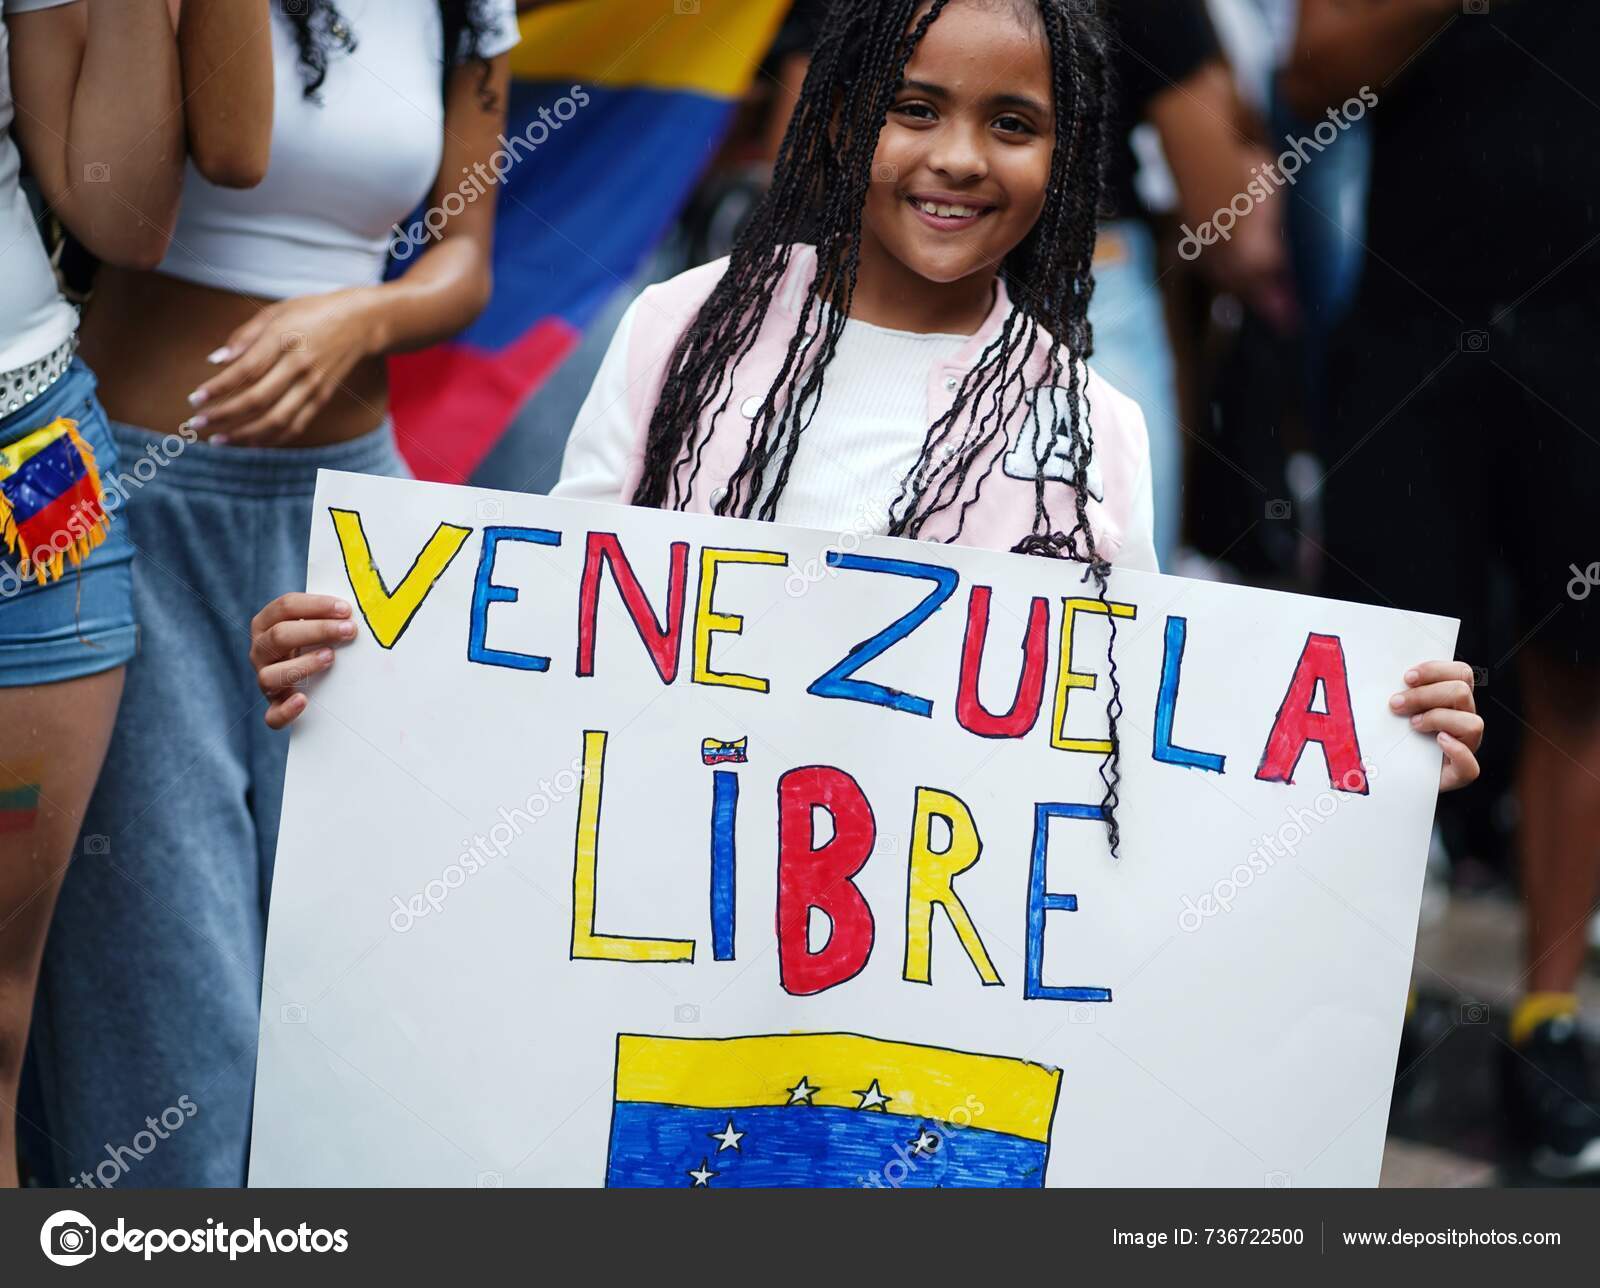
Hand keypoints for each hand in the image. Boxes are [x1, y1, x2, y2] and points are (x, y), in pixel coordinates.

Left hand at [186, 289, 384, 445]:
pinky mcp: (322, 399)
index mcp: (285, 339)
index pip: (246, 370)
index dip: (218, 388)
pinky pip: (295, 426)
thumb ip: (244, 337)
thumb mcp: (275, 312)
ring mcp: (313, 386)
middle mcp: (300, 366)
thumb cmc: (311, 312)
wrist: (359, 323)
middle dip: (224, 415)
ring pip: (276, 420)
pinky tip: (249, 442)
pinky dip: (271, 438)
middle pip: (258, 400)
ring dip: (244, 435)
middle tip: (197, 423)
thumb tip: (215, 360)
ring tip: (218, 440)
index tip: (194, 399)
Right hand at [250, 593, 355, 728]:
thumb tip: (357, 608)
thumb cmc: (314, 643)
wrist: (308, 680)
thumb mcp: (314, 625)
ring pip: (270, 675)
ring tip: (331, 657)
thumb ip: (327, 615)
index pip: (285, 606)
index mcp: (266, 624)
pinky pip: (273, 715)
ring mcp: (264, 680)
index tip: (346, 609)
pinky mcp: (274, 707)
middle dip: (318, 630)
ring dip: (303, 665)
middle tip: (349, 630)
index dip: (316, 605)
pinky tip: (304, 700)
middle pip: (280, 636)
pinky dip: (286, 710)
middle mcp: (260, 651)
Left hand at [1389, 660, 1482, 791]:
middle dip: (1425, 695)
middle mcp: (1463, 720)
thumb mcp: (1395, 709)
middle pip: (1462, 692)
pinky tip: (1438, 742)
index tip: (1407, 677)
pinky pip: (1470, 765)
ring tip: (1413, 725)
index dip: (1436, 670)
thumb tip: (1384, 673)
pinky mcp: (1458, 773)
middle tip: (1396, 704)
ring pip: (1473, 723)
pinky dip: (1456, 751)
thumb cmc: (1392, 736)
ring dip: (1438, 719)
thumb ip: (1400, 691)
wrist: (1391, 773)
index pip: (1461, 673)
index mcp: (1452, 700)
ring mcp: (1465, 746)